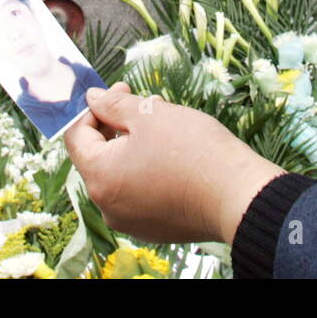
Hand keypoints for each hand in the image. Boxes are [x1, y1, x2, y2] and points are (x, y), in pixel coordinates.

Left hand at [64, 82, 284, 244]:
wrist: (239, 196)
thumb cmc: (194, 151)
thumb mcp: (150, 115)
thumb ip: (113, 105)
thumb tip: (91, 98)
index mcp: (100, 177)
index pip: (78, 137)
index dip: (95, 108)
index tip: (121, 90)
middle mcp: (108, 206)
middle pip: (99, 156)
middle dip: (118, 125)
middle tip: (147, 104)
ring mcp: (131, 221)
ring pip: (121, 173)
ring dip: (134, 145)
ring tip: (165, 125)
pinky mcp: (154, 227)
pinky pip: (139, 192)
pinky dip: (148, 170)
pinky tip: (174, 154)